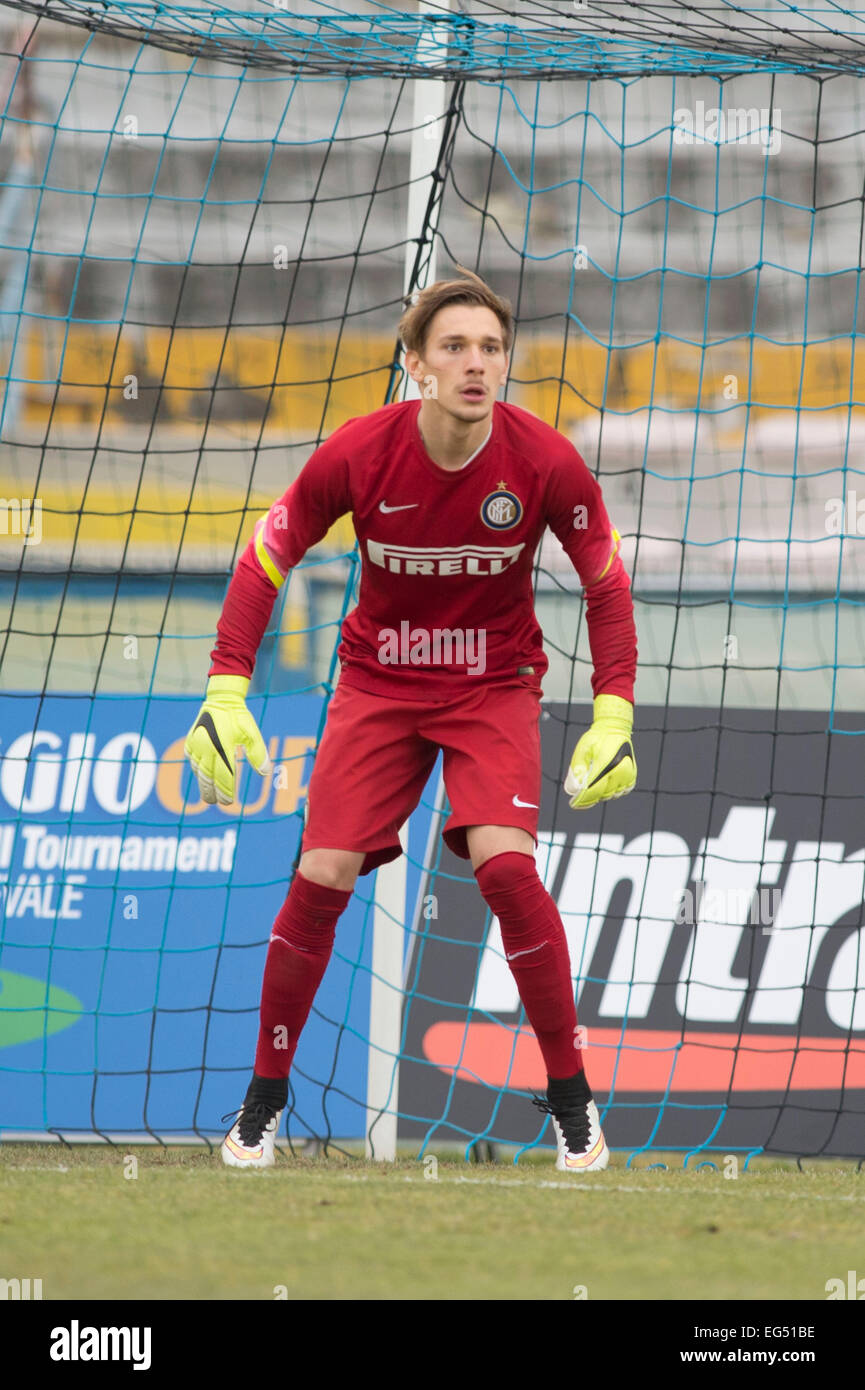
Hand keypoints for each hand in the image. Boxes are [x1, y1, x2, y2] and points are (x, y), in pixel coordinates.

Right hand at [184, 674, 271, 804]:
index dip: (225, 791)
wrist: (221, 699)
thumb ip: (258, 753)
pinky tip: (201, 777)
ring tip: (208, 796)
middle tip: (215, 803)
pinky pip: (191, 760)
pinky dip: (196, 771)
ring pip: (198, 771)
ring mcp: (195, 745)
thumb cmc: (239, 717)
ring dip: (202, 784)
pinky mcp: (190, 741)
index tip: (228, 802)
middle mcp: (206, 748)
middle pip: (207, 778)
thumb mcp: (252, 733)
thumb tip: (264, 772)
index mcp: (223, 747)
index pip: (224, 776)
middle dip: (211, 793)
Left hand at [564, 694, 635, 809]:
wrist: (615, 728)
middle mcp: (619, 770)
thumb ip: (577, 767)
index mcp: (606, 763)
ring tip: (591, 791)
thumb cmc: (596, 738)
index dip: (582, 799)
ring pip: (612, 794)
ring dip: (601, 795)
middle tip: (579, 797)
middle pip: (602, 794)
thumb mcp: (583, 748)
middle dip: (590, 798)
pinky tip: (605, 788)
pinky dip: (613, 792)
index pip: (593, 789)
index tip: (573, 803)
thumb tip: (572, 788)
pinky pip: (623, 791)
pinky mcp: (632, 775)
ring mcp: (627, 774)